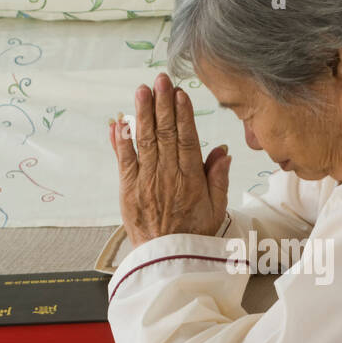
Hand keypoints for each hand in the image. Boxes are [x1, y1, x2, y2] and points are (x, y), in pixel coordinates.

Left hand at [109, 72, 230, 249]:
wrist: (167, 261)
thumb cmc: (194, 235)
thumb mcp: (217, 209)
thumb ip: (219, 178)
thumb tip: (222, 151)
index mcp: (191, 179)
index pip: (187, 139)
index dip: (183, 114)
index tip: (181, 94)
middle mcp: (167, 176)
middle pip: (164, 133)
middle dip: (162, 104)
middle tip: (160, 80)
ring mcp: (146, 182)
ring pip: (144, 141)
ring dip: (142, 113)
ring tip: (141, 91)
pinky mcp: (128, 190)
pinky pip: (124, 160)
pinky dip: (120, 140)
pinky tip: (119, 122)